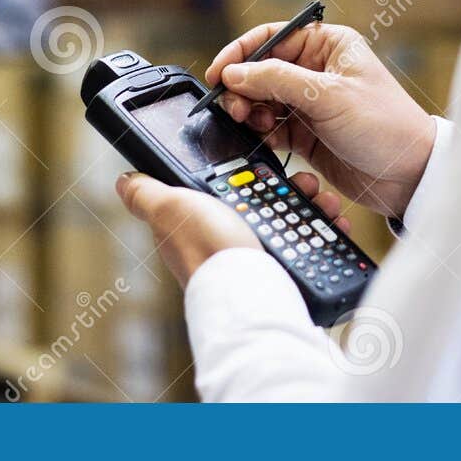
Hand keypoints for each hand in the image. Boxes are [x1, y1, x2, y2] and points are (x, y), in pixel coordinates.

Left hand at [117, 170, 353, 286]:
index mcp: (200, 227)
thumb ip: (147, 195)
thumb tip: (124, 181)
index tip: (271, 166)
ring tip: (326, 204)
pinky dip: (327, 235)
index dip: (251, 176)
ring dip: (314, 210)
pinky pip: (310, 248)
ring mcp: (259, 260)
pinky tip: (336, 228)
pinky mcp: (285, 275)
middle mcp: (228, 245)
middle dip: (292, 193)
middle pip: (267, 206)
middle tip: (308, 185)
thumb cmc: (207, 249)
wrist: (248, 295)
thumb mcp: (168, 209)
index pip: (228, 191)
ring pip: (294, 224)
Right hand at [206, 22, 436, 218]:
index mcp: (328, 45)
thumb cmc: (384, 125)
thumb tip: (234, 73)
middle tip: (233, 107)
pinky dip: (259, 131)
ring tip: (248, 123)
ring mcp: (309, 103)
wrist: (409, 176)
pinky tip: (261, 138)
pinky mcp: (305, 133)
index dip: (241, 52)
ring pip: (260, 99)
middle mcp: (315, 70)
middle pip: (260, 70)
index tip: (219, 73)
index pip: (272, 37)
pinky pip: (269, 126)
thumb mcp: (328, 96)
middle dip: (242, 87)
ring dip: (248, 111)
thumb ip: (277, 80)